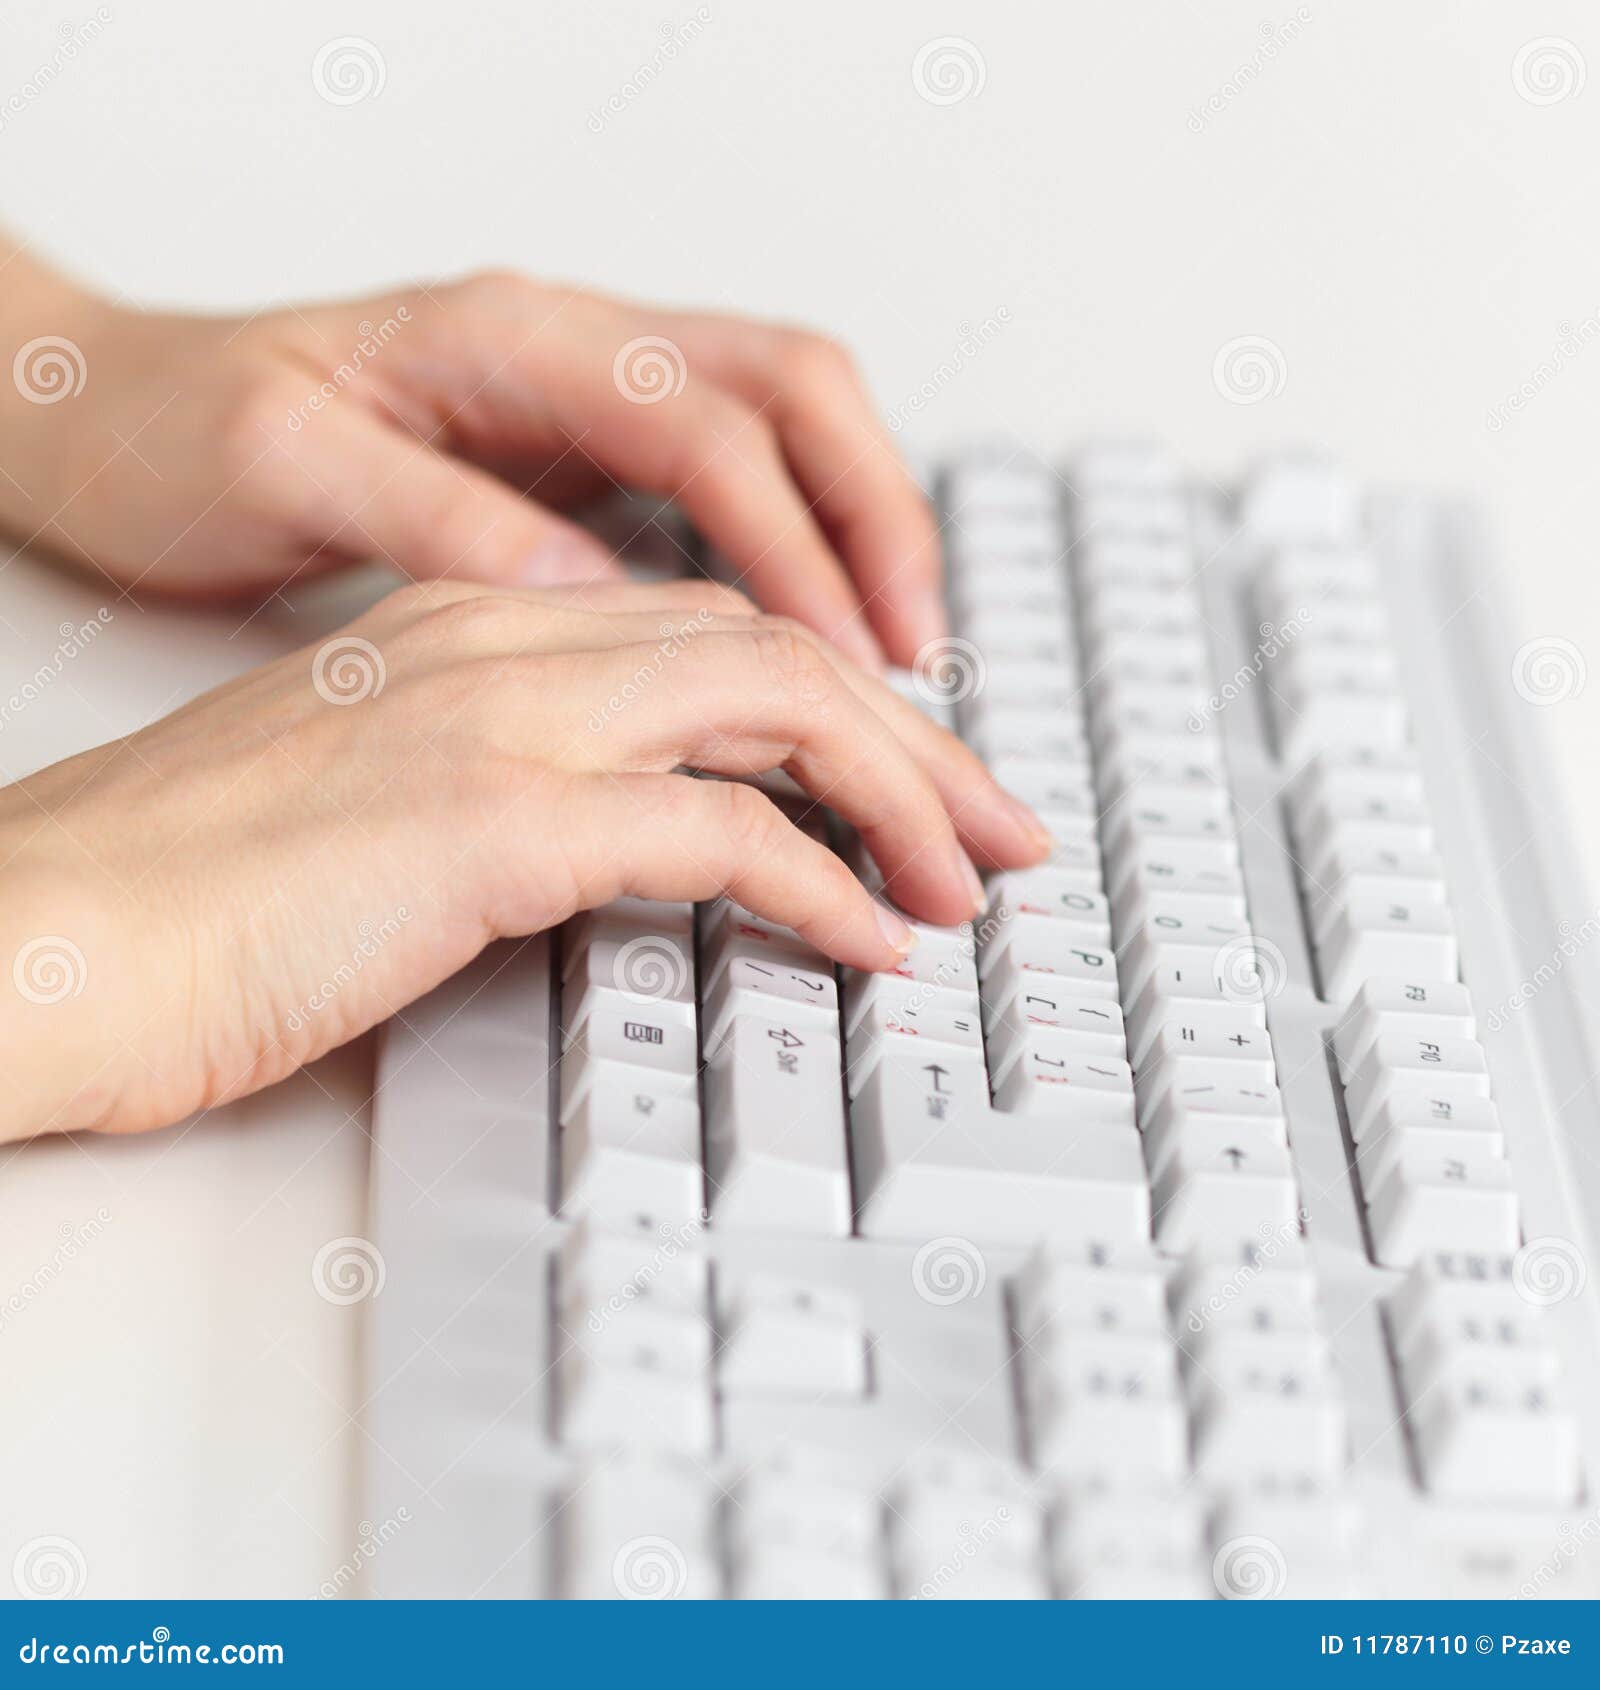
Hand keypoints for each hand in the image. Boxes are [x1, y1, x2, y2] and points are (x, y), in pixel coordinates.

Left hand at [0, 251, 943, 668]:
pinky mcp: (585, 453)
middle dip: (883, 524)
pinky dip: (802, 555)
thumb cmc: (178, 429)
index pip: (712, 430)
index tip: (853, 663)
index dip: (801, 546)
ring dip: (863, 536)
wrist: (117, 407)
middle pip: (799, 396)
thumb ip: (443, 518)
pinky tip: (816, 638)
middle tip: (926, 658)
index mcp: (515, 338)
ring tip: (904, 660)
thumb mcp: (284, 466)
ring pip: (789, 432)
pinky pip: (739, 484)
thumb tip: (593, 593)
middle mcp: (576, 349)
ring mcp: (590, 397)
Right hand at [0, 580, 1049, 1142]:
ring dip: (899, 797)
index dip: (839, 702)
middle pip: (776, 651)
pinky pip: (720, 833)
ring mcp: (500, 719)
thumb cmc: (185, 896)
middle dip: (914, 741)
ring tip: (964, 885)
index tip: (913, 784)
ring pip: (779, 706)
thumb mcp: (375, 809)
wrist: (43, 934)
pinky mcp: (489, 819)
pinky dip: (820, 888)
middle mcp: (503, 647)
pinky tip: (867, 946)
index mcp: (475, 632)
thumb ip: (502, 792)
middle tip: (995, 829)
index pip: (712, 633)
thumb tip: (622, 851)